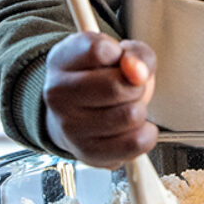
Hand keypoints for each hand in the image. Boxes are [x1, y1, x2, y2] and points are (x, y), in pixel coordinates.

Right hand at [42, 32, 156, 167]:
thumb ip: (136, 54)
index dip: (119, 53)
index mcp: (61, 59)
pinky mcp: (87, 153)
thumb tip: (139, 72)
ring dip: (139, 109)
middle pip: (117, 87)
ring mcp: (69, 126)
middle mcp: (57, 93)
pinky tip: (134, 127)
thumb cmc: (100, 79)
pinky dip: (145, 133)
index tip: (117, 58)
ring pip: (130, 115)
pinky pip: (135, 143)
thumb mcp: (119, 53)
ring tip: (125, 107)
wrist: (75, 114)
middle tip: (127, 87)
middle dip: (135, 86)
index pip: (97, 50)